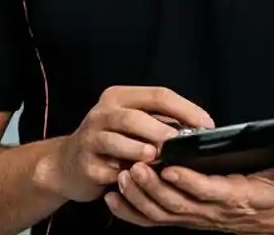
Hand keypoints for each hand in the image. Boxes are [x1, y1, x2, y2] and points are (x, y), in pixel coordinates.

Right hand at [45, 86, 214, 202]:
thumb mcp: (132, 125)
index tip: (207, 125)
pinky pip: (107, 168)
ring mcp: (90, 137)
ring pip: (116, 139)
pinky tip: (137, 178)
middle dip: (161, 129)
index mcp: (120, 97)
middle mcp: (103, 112)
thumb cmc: (110, 142)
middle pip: (135, 116)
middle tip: (182, 143)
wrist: (66, 164)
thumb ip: (159, 122)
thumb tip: (196, 129)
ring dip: (139, 149)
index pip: (157, 95)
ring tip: (156, 157)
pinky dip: (124, 173)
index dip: (185, 109)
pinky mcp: (85, 162)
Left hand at [105, 149, 273, 232]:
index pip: (209, 191)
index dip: (189, 182)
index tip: (170, 168)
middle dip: (153, 188)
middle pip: (177, 204)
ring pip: (162, 214)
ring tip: (122, 177)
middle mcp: (212, 212)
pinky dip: (132, 213)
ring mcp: (196, 218)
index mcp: (235, 197)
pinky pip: (154, 221)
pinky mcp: (185, 219)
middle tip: (135, 167)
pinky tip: (113, 199)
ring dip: (139, 199)